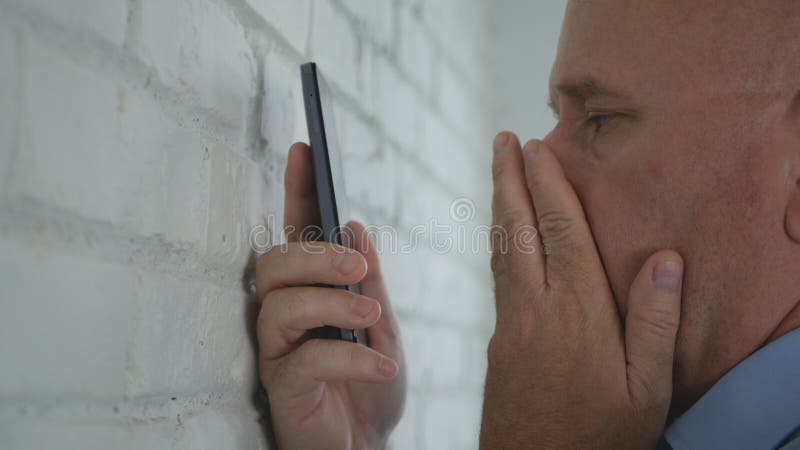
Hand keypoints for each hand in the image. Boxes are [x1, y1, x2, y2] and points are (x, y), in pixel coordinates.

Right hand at [256, 143, 405, 449]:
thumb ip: (368, 282)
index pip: (296, 232)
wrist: (366, 447)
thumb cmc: (368, 386)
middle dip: (315, 256)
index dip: (297, 190)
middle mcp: (284, 315)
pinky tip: (384, 363)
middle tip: (357, 266)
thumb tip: (355, 227)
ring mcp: (277, 351)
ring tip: (373, 315)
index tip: (305, 148)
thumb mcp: (381, 328)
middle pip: (274, 263)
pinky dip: (349, 357)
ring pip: (280, 306)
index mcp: (309, 292)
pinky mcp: (281, 388)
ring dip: (331, 303)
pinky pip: (304, 360)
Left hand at [479, 133, 683, 448]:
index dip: (548, 184)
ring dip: (500, 203)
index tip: (537, 146)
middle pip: (520, 228)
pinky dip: (499, 241)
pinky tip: (503, 234)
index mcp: (579, 311)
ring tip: (498, 170)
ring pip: (502, 249)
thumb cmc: (600, 435)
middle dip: (510, 178)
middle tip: (503, 138)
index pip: (561, 231)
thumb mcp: (647, 390)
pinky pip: (498, 275)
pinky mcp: (500, 340)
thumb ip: (655, 323)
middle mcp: (538, 306)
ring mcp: (513, 323)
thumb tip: (665, 258)